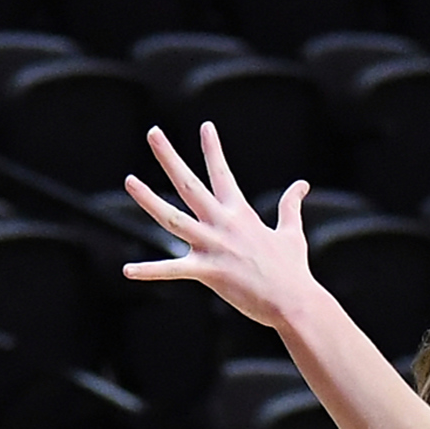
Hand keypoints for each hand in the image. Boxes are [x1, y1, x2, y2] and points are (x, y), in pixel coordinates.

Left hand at [122, 122, 318, 329]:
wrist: (295, 302)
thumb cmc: (292, 270)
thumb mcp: (293, 232)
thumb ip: (291, 206)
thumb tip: (302, 184)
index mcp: (240, 214)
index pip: (222, 174)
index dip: (213, 149)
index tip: (205, 126)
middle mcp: (223, 224)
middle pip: (190, 185)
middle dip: (170, 158)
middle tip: (153, 132)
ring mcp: (214, 247)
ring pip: (173, 219)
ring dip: (149, 200)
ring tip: (130, 180)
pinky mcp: (209, 272)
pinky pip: (173, 271)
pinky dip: (150, 271)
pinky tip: (127, 271)